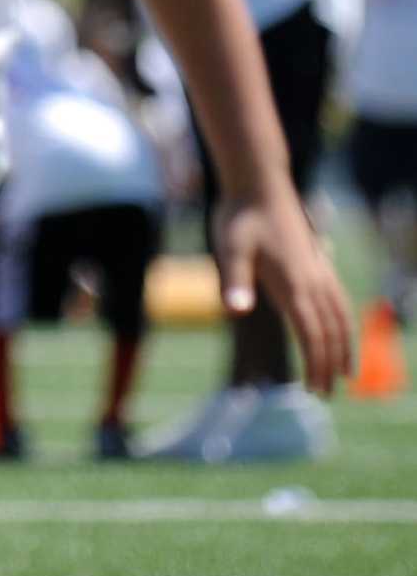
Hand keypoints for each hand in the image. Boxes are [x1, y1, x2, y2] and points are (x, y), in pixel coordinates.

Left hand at [212, 182, 353, 393]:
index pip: (312, 335)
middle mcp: (313, 279)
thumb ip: (234, 280)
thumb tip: (235, 310)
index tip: (315, 390)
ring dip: (344, 345)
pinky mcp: (316, 258)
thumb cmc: (240, 216)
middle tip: (325, 393)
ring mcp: (318, 267)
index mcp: (293, 284)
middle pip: (330, 331)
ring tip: (346, 371)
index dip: (315, 364)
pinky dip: (343, 319)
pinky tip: (339, 326)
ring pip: (340, 315)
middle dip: (330, 364)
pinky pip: (338, 297)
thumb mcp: (229, 248)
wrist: (258, 182)